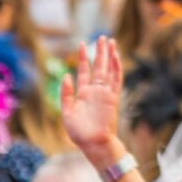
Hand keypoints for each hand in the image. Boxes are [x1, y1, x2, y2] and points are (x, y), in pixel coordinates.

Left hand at [60, 37, 126, 161]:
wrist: (93, 144)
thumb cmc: (79, 133)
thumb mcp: (66, 113)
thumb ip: (66, 94)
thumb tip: (66, 76)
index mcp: (83, 94)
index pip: (84, 71)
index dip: (83, 57)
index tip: (82, 44)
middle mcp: (95, 91)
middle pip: (98, 67)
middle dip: (100, 52)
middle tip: (102, 37)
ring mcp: (105, 93)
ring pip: (108, 70)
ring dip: (109, 56)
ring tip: (111, 41)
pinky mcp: (113, 97)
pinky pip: (116, 79)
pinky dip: (116, 67)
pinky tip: (115, 56)